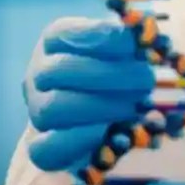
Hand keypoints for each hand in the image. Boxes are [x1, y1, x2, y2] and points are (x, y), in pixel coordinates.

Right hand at [23, 17, 154, 171]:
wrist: (103, 104)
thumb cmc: (119, 66)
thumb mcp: (123, 46)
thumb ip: (132, 43)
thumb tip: (147, 36)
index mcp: (54, 40)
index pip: (64, 35)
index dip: (99, 38)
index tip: (133, 45)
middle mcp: (39, 73)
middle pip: (58, 71)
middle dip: (107, 76)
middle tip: (146, 80)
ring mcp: (37, 110)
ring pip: (51, 109)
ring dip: (99, 107)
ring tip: (135, 106)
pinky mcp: (40, 145)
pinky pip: (45, 150)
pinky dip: (77, 141)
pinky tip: (107, 133)